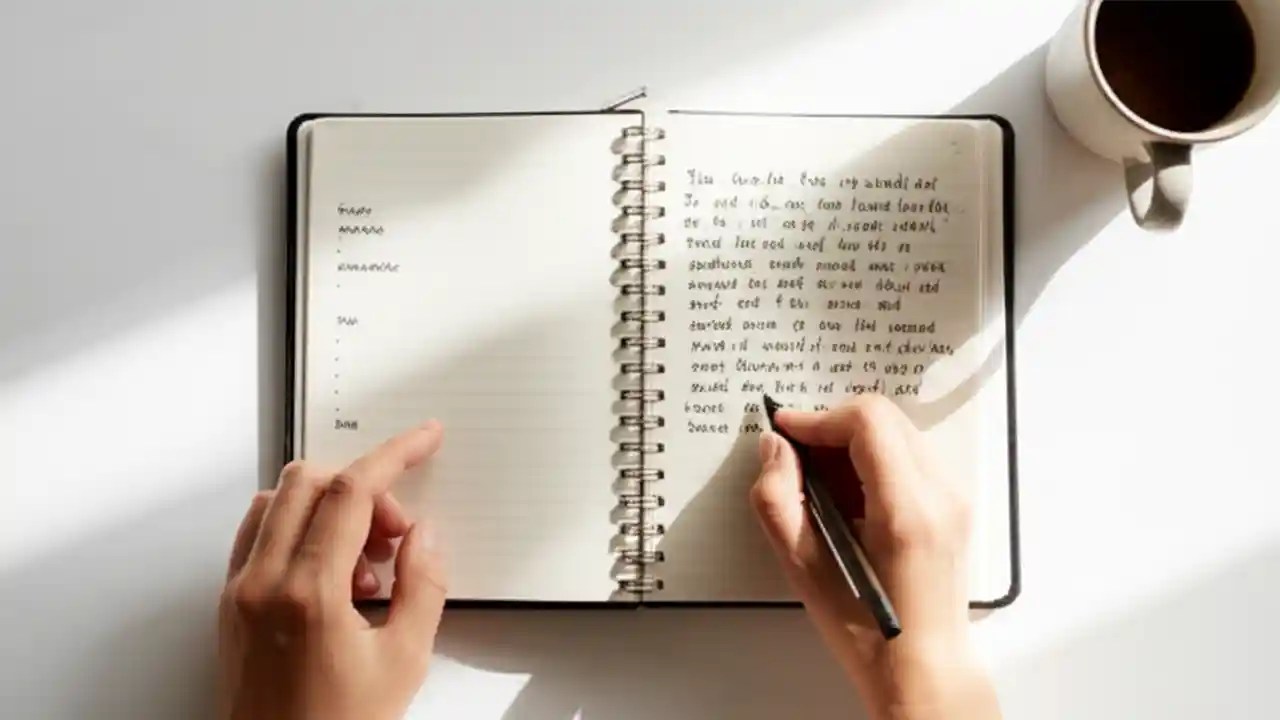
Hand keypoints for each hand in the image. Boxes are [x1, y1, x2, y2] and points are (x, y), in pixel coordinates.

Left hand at [218, 421, 446, 719]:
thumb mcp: (404, 661)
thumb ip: (423, 586)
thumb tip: (426, 536)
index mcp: (308, 594)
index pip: (351, 492)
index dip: (394, 455)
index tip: (423, 439)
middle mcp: (263, 583)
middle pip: (308, 482)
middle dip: (364, 488)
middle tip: (398, 530)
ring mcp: (239, 592)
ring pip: (278, 502)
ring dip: (328, 508)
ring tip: (367, 562)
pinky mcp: (230, 605)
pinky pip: (259, 535)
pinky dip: (298, 530)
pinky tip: (332, 571)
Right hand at [751, 395, 999, 719]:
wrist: (922, 665)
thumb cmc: (865, 628)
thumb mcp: (803, 566)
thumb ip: (777, 498)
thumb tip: (775, 447)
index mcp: (906, 510)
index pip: (867, 421)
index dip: (818, 417)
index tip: (785, 430)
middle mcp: (940, 494)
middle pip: (884, 417)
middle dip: (833, 426)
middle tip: (797, 456)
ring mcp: (954, 496)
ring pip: (898, 431)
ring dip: (853, 442)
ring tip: (822, 481)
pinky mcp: (955, 504)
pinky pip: (911, 454)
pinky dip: (874, 458)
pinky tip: (850, 495)